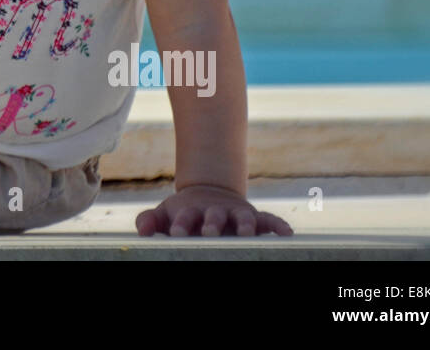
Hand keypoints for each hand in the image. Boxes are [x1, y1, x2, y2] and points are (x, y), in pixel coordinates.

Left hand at [135, 184, 293, 237]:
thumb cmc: (183, 213)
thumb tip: (142, 231)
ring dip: (245, 225)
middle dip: (212, 225)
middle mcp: (215, 212)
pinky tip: (287, 234)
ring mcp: (236, 214)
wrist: (208, 194)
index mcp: (191, 211)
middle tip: (209, 234)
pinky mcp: (254, 217)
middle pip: (215, 217)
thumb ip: (150, 221)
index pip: (185, 217)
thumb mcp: (165, 214)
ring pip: (243, 218)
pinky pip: (269, 220)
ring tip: (246, 234)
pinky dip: (278, 225)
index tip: (177, 234)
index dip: (181, 225)